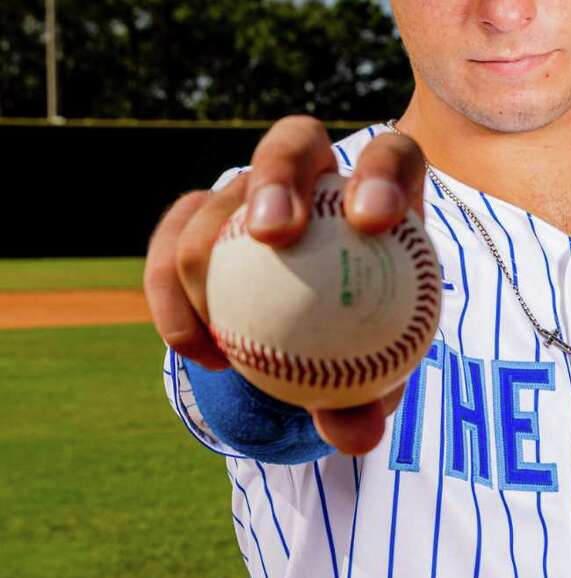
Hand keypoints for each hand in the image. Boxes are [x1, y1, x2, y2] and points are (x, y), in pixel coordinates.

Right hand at [143, 115, 425, 455]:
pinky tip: (199, 350)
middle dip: (280, 174)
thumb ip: (369, 397)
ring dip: (210, 252)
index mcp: (383, 189)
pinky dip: (176, 295)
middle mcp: (316, 170)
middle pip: (294, 143)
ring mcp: (251, 184)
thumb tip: (357, 434)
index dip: (382, 173)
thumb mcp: (374, 379)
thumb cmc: (364, 351)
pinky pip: (172, 240)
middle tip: (275, 236)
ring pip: (221, 193)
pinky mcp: (198, 212)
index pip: (392, 157)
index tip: (371, 221)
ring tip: (221, 328)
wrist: (311, 341)